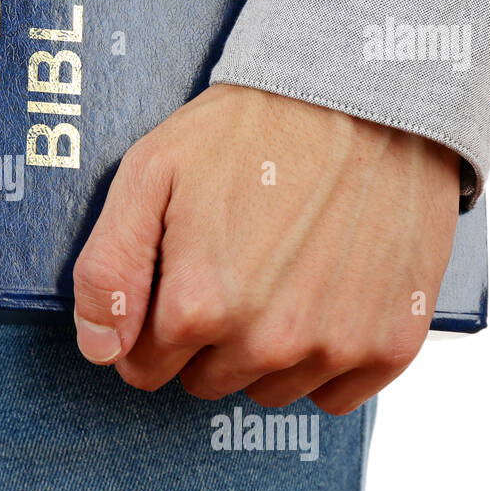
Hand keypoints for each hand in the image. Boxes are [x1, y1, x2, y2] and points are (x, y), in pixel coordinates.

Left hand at [71, 84, 459, 413]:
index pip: (143, 368)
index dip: (151, 326)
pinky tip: (323, 295)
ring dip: (264, 349)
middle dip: (205, 336)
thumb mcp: (148, 176)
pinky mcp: (390, 343)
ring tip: (280, 270)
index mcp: (201, 305)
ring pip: (268, 390)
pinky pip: (336, 395)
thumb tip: (100, 351)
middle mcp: (269, 340)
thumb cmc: (249, 130)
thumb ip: (108, 271)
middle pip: (205, 382)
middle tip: (231, 262)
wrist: (362, 95)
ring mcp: (335, 346)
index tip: (175, 278)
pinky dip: (324, 358)